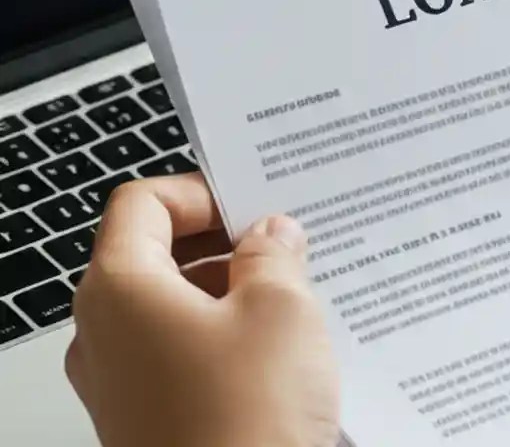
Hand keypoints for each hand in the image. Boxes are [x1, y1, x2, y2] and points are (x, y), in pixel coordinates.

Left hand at [66, 174, 339, 446]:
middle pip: (156, 255)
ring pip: (174, 308)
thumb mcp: (283, 311)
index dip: (203, 192)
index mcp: (121, 288)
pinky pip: (184, 357)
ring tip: (297, 307)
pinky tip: (282, 358)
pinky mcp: (150, 419)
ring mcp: (122, 382)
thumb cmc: (245, 426)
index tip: (255, 205)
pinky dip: (228, 342)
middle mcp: (105, 333)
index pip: (143, 203)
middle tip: (287, 251)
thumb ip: (274, 256)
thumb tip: (272, 236)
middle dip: (227, 246)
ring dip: (234, 296)